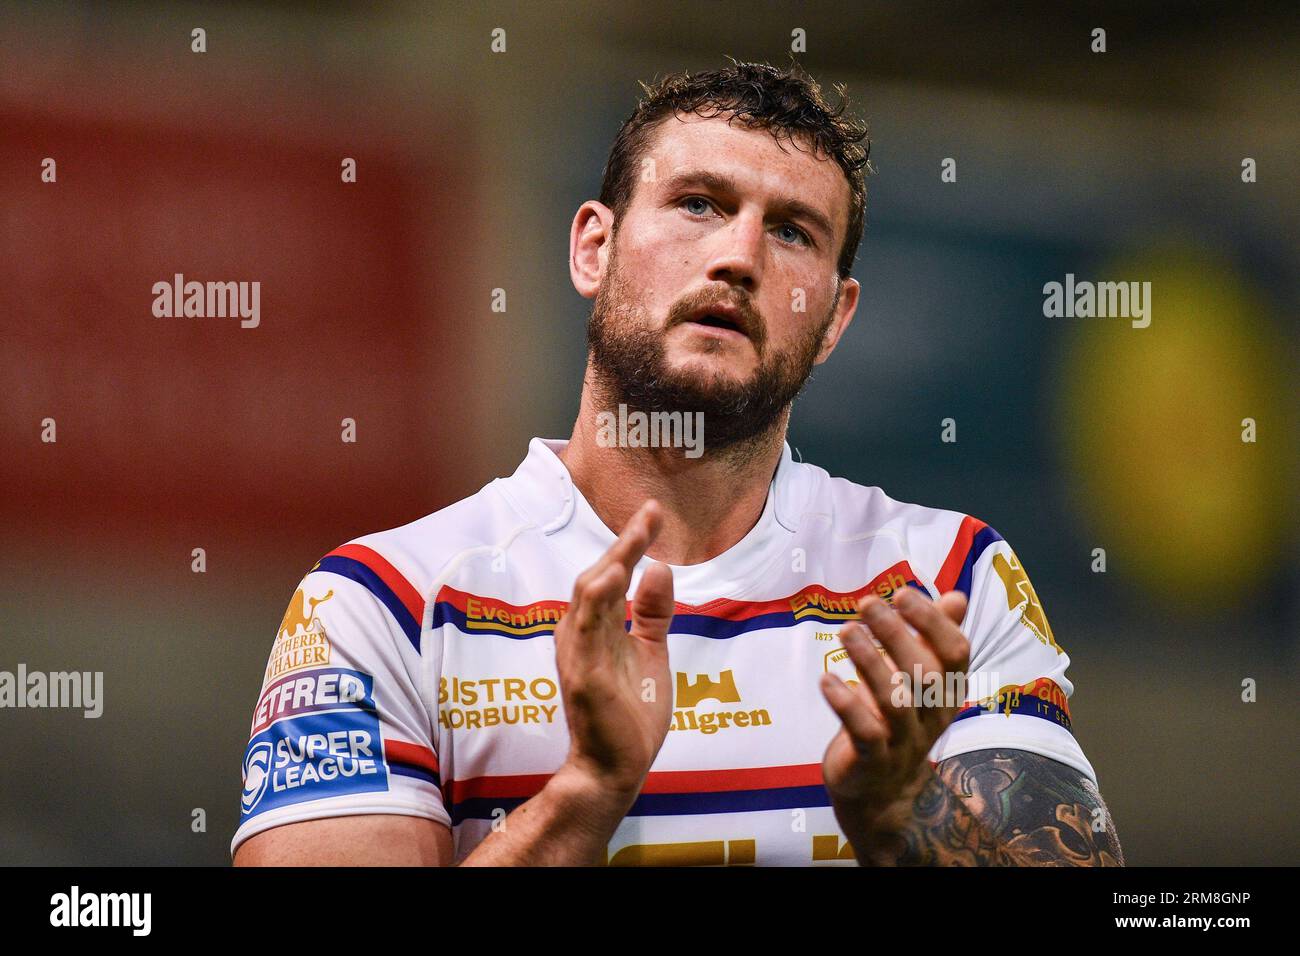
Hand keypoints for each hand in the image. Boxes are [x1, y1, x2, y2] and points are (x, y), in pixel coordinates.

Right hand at [556, 500, 675, 796]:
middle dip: (624, 543)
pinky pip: (585, 631)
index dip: (631, 542)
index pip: (612, 574)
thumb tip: (659, 566)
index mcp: (596, 627)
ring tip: (633, 536)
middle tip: (650, 513)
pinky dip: (596, 602)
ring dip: (610, 563)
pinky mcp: (582, 675)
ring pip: (588, 597)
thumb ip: (652, 612)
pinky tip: (613, 577)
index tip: (653, 512)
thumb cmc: (629, 715)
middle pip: (598, 576)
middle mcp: (581, 634)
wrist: (617, 768)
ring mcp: (579, 653)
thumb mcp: (651, 653)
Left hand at [819, 587, 969, 836]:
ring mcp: (904, 742)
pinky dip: (846, 704)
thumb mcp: (918, 679)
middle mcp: (932, 717)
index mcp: (948, 692)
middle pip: (925, 674)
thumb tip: (957, 597)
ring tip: (846, 631)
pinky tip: (826, 679)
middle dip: (897, 635)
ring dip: (870, 662)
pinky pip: (865, 732)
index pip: (955, 654)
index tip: (902, 593)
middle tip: (868, 603)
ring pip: (894, 700)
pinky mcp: (873, 761)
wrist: (880, 791)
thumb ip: (933, 638)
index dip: (933, 622)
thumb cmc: (897, 721)